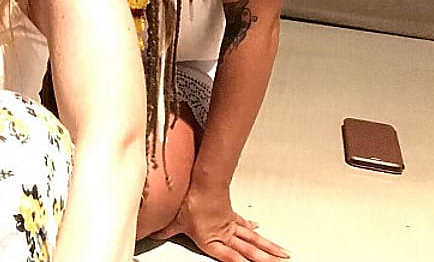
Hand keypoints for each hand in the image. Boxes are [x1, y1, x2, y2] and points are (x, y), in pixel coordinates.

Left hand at [153, 184, 288, 261]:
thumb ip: (165, 230)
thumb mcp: (175, 220)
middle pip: (249, 249)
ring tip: (282, 253)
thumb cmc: (192, 201)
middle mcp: (225, 233)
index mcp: (213, 239)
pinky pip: (243, 222)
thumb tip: (151, 233)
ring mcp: (229, 222)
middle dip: (265, 258)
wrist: (203, 181)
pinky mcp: (229, 211)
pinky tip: (258, 228)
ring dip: (268, 245)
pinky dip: (252, 226)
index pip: (231, 258)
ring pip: (252, 237)